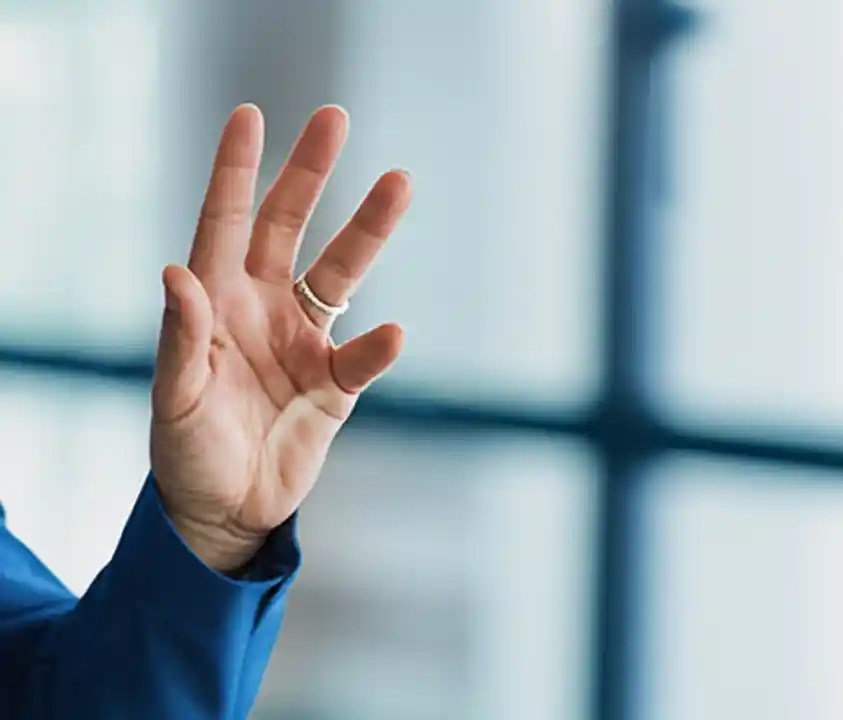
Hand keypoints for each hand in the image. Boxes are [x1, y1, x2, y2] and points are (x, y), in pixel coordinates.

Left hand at [150, 105, 410, 571]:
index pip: (226, 223)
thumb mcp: (174, 395)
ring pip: (342, 271)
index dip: (236, 170)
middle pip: (289, 226)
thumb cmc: (186, 450)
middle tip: (334, 117)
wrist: (227, 508)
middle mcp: (262, 306)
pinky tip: (392, 335)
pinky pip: (364, 356)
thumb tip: (176, 273)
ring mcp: (304, 340)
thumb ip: (180, 337)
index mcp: (215, 301)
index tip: (250, 117)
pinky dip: (378, 347)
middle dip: (310, 173)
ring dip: (368, 230)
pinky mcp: (337, 382)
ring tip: (399, 183)